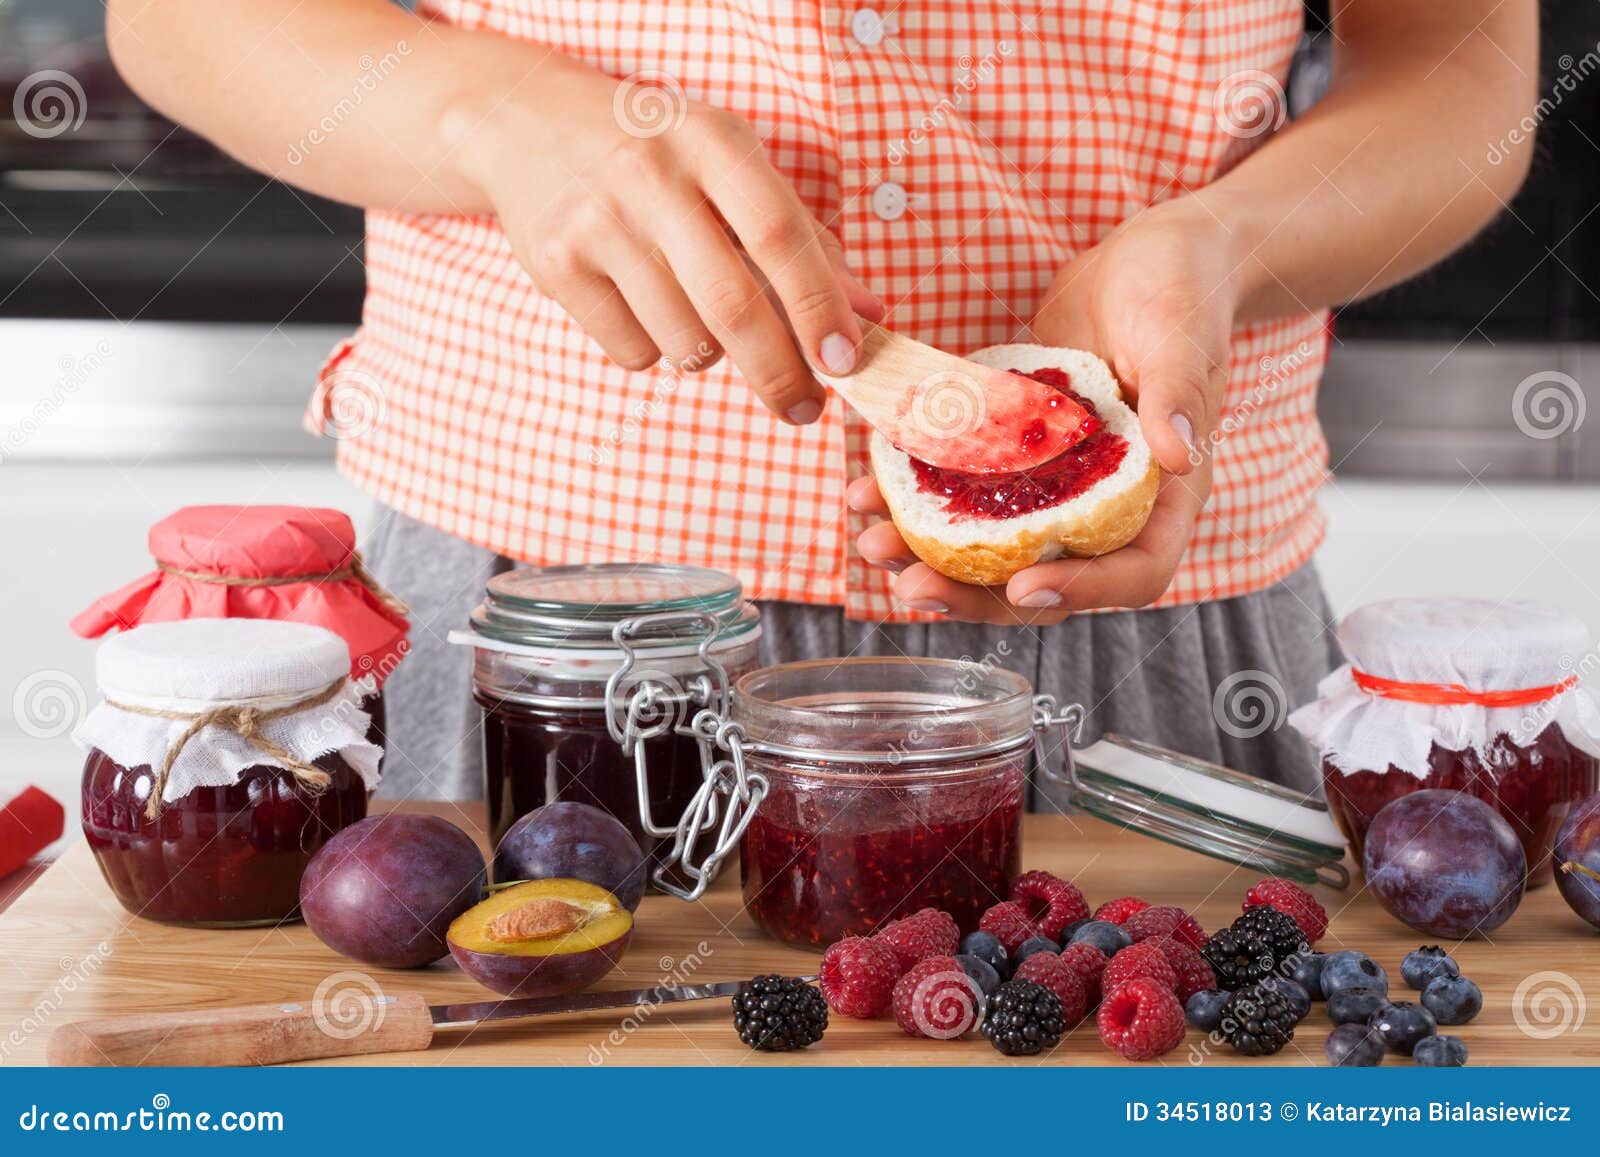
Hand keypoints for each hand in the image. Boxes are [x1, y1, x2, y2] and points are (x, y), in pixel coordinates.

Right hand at [454, 61, 882, 422]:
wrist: (526, 123)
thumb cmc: (659, 153)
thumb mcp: (732, 166)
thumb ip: (803, 239)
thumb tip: (869, 316)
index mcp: (712, 141)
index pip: (779, 234)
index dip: (819, 305)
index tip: (845, 361)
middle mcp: (651, 177)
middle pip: (731, 306)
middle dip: (778, 371)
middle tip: (803, 409)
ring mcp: (597, 223)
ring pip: (683, 341)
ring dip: (709, 354)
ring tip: (697, 313)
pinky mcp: (555, 266)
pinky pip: (632, 351)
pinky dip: (655, 350)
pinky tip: (641, 302)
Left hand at [850, 200, 1238, 623]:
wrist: (1141, 256)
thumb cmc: (1180, 287)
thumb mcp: (1181, 333)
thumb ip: (1179, 392)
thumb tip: (1180, 455)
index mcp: (1165, 492)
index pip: (1135, 571)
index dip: (1083, 590)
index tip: (1024, 584)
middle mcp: (1108, 504)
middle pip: (1047, 579)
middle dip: (976, 593)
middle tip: (911, 585)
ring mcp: (1057, 485)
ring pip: (995, 548)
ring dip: (930, 557)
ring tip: (871, 544)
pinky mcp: (1015, 456)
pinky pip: (966, 495)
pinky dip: (917, 500)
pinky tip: (867, 489)